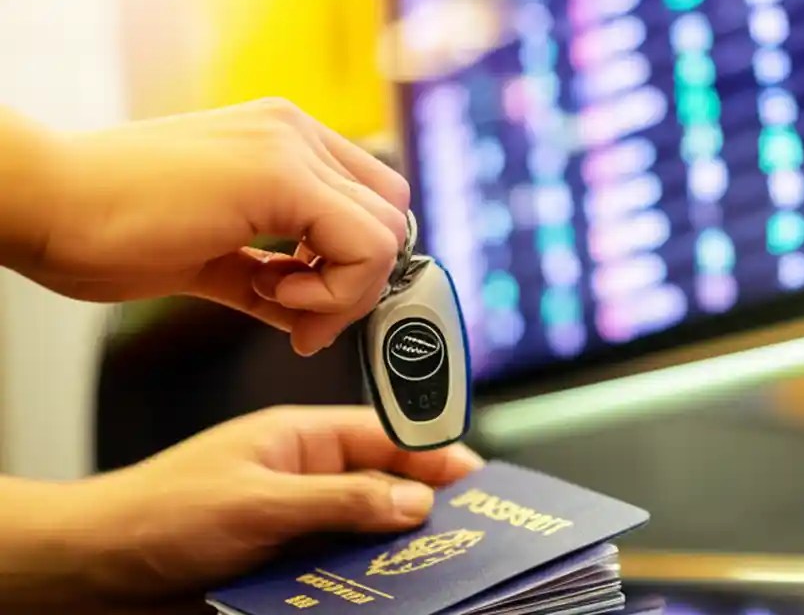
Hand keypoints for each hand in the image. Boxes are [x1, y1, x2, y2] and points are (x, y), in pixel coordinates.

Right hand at [9, 99, 410, 355]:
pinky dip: (338, 291)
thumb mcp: (210, 258)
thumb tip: (312, 314)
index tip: (307, 308)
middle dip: (361, 283)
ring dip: (347, 291)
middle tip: (304, 320)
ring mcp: (290, 144)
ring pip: (388, 231)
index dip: (354, 266)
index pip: (369, 202)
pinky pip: (365, 244)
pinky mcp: (279, 171)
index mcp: (282, 143)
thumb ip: (269, 278)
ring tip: (283, 308)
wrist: (41, 203)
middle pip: (391, 215)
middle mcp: (295, 132)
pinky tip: (277, 299)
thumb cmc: (104, 230)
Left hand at [55, 406, 481, 605]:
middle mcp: (304, 478)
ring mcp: (294, 523)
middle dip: (427, 508)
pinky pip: (339, 571)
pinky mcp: (282, 566)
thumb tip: (416, 501)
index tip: (481, 482)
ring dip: (396, 552)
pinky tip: (384, 596)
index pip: (386, 437)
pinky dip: (363, 581)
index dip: (436, 455)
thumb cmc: (159, 513)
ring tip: (438, 572)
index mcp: (301, 437)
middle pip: (385, 488)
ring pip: (367, 535)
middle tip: (472, 534)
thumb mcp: (261, 502)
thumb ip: (342, 499)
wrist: (93, 570)